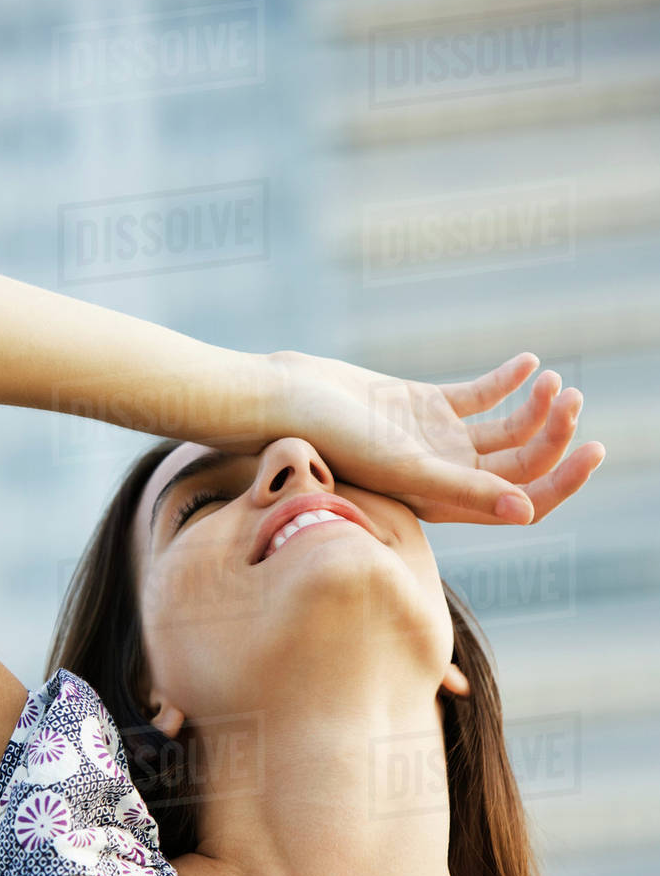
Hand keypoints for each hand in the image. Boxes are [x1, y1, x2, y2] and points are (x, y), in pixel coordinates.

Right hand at [266, 349, 605, 524]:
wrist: (285, 398)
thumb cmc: (332, 440)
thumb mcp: (404, 466)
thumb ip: (465, 489)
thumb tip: (528, 512)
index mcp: (444, 501)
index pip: (521, 502)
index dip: (561, 481)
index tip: (592, 449)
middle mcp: (445, 474)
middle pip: (520, 462)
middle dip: (554, 433)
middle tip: (574, 397)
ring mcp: (437, 438)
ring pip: (506, 427)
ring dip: (535, 404)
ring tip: (553, 378)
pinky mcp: (425, 403)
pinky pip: (480, 395)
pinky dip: (507, 381)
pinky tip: (529, 362)